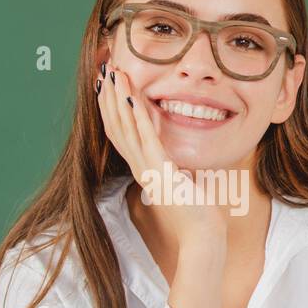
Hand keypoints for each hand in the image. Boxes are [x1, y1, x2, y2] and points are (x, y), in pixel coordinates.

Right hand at [96, 60, 229, 253]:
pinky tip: (134, 98)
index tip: (107, 85)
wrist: (202, 237)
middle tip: (104, 70)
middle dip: (109, 96)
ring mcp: (148, 170)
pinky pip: (147, 140)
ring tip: (114, 74)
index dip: (111, 107)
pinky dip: (139, 118)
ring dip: (119, 98)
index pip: (120, 133)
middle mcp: (140, 168)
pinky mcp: (162, 172)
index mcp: (144, 169)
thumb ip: (178, 167)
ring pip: (126, 128)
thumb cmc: (198, 213)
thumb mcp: (184, 182)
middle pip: (115, 126)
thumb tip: (183, 159)